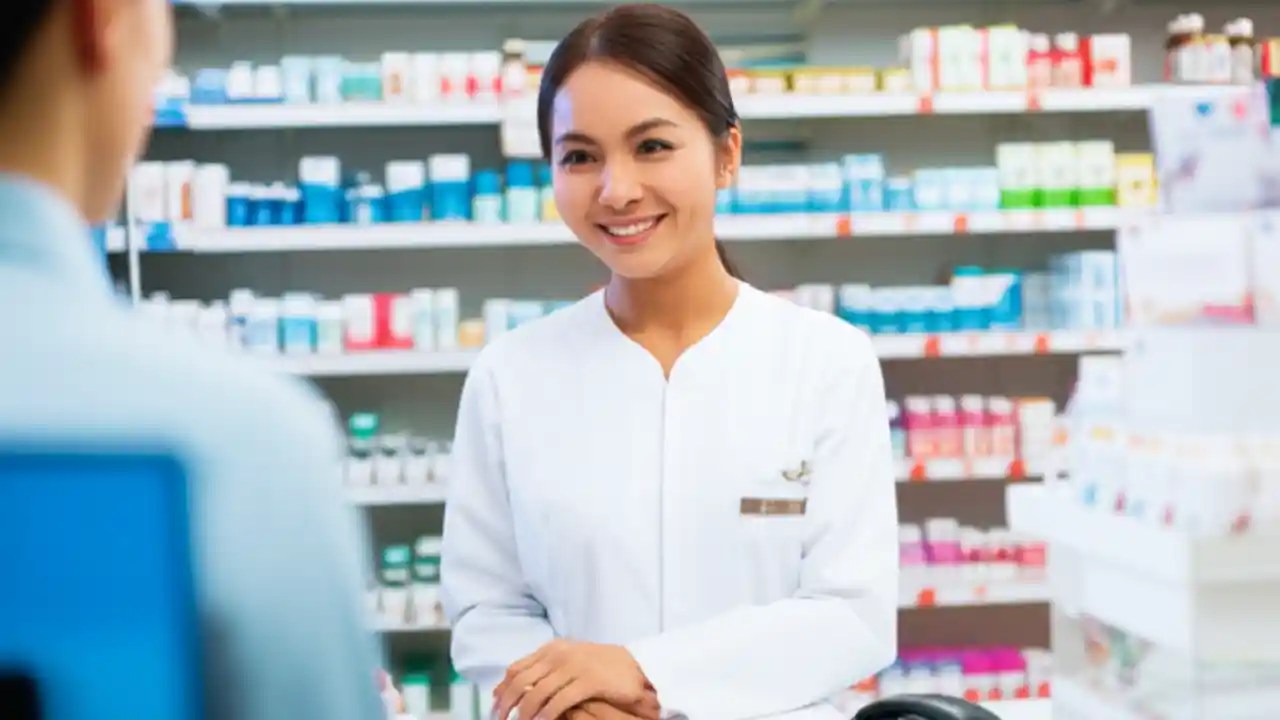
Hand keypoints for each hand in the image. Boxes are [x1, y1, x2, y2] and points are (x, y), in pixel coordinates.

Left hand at [493, 640, 654, 719]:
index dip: (502, 689)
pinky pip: (559, 701)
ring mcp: (574, 666)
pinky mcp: (588, 680)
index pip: (516, 669)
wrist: (634, 665)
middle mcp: (559, 654)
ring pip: (537, 693)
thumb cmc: (599, 666)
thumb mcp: (566, 662)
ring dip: (525, 713)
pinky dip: (547, 715)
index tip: (494, 707)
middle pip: (521, 681)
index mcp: (551, 649)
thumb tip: (505, 687)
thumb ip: (541, 670)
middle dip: (507, 704)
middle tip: (500, 719)